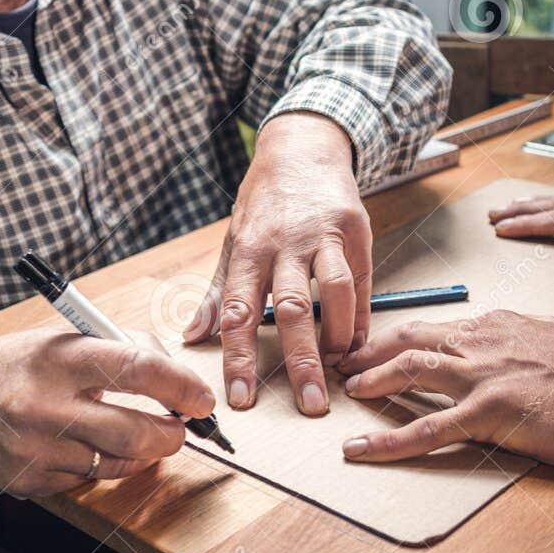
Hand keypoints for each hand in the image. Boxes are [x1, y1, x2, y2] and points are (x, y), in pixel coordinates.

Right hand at [0, 326, 216, 496]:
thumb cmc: (18, 364)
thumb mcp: (65, 337)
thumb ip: (121, 350)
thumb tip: (176, 378)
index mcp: (60, 359)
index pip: (137, 369)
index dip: (180, 387)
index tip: (201, 398)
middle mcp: (46, 405)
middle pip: (136, 434)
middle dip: (172, 435)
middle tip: (178, 427)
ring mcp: (36, 449)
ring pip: (118, 464)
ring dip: (137, 452)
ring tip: (127, 431)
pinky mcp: (29, 481)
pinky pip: (88, 481)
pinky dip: (97, 465)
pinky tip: (78, 444)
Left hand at [183, 112, 369, 416]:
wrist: (303, 148)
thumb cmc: (265, 203)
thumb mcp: (234, 242)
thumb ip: (217, 293)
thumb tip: (191, 337)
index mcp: (248, 251)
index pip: (239, 312)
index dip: (239, 358)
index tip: (242, 399)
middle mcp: (284, 244)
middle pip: (292, 310)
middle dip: (302, 362)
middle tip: (311, 405)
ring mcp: (323, 235)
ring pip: (334, 293)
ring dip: (339, 338)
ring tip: (341, 372)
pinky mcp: (355, 229)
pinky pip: (361, 280)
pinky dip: (362, 316)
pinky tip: (359, 343)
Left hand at [335, 311, 553, 466]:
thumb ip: (524, 341)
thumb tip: (517, 346)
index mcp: (496, 326)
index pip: (435, 327)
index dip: (399, 337)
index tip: (376, 346)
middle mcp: (481, 343)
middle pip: (409, 338)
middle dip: (370, 350)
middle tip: (342, 362)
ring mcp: (481, 376)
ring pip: (408, 370)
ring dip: (370, 381)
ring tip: (345, 393)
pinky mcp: (487, 412)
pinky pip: (425, 430)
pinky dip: (386, 440)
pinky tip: (361, 449)